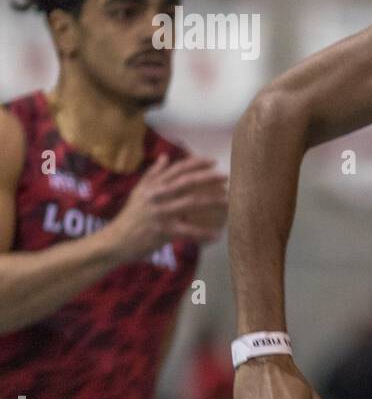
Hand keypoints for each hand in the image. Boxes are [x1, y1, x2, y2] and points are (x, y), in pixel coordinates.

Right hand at [105, 153, 228, 261]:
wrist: (115, 241)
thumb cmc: (130, 217)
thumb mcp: (138, 193)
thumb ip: (152, 175)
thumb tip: (165, 157)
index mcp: (152, 186)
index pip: (177, 169)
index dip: (196, 163)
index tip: (213, 161)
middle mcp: (156, 196)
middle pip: (186, 182)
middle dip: (208, 178)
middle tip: (226, 177)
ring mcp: (160, 213)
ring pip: (191, 203)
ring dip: (212, 201)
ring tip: (229, 202)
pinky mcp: (162, 231)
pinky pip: (188, 231)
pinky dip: (204, 233)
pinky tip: (217, 235)